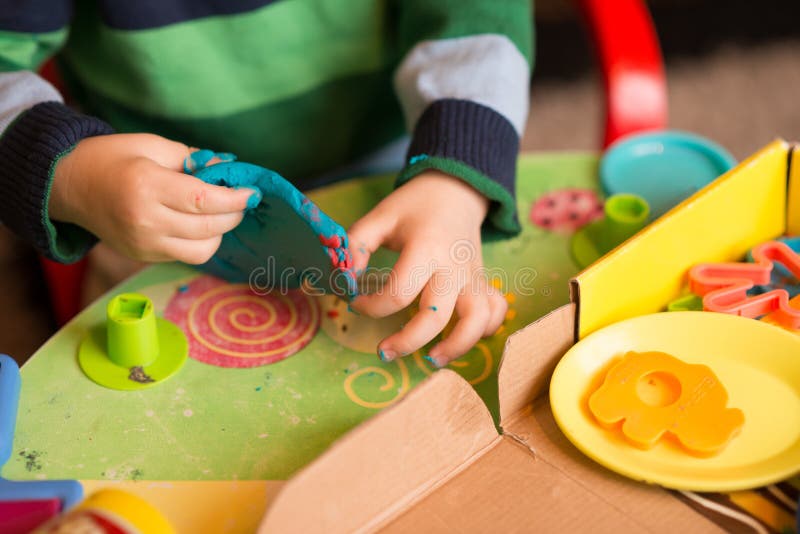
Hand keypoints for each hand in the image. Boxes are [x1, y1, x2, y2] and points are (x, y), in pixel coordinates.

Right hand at [50, 134, 253, 263]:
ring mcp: (143, 244)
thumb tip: (229, 169)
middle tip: (241, 200)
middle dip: (233, 215)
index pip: (204, 201)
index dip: (235, 199)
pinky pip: (185, 255)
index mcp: (147, 187)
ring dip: (220, 232)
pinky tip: (199, 223)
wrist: (68, 185)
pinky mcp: (142, 256)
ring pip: (202, 250)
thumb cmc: (112, 158)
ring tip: (220, 212)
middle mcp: (145, 221)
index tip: (252, 192)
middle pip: (208, 228)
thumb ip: (193, 159)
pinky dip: (201, 240)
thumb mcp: (153, 146)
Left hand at [348, 171, 506, 365]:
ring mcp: (474, 277)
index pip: (398, 292)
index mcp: (426, 249)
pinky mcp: (484, 282)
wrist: (455, 190)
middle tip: (383, 353)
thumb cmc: (413, 206)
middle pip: (437, 316)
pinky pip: (496, 312)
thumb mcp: (379, 217)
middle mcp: (453, 268)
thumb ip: (356, 246)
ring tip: (431, 360)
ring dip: (456, 347)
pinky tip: (462, 337)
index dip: (371, 306)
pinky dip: (486, 330)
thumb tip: (343, 280)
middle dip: (408, 342)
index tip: (356, 304)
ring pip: (476, 322)